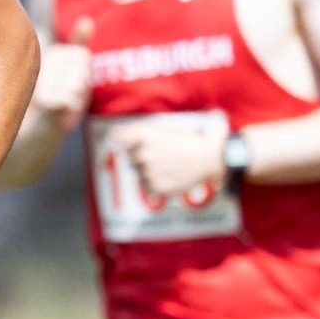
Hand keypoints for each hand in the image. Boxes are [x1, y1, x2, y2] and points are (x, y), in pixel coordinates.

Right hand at [32, 17, 94, 128]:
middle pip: (83, 72)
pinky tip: (58, 110)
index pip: (84, 57)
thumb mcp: (70, 67)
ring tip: (61, 102)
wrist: (38, 126)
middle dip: (80, 87)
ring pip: (79, 87)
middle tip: (65, 94)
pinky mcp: (42, 99)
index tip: (68, 81)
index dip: (83, 73)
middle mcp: (43, 62)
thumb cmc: (57, 94)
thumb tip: (87, 20)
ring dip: (76, 99)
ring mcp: (41, 80)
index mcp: (51, 51)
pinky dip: (69, 109)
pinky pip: (72, 101)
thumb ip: (78, 43)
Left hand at [111, 119, 228, 198]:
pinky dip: (156, 185)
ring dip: (149, 172)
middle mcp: (143, 154)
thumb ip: (134, 131)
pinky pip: (148, 188)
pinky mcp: (156, 188)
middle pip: (130, 160)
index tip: (146, 144)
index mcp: (143, 137)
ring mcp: (149, 172)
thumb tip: (112, 134)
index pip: (121, 141)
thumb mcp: (160, 130)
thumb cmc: (183, 142)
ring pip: (139, 175)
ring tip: (168, 167)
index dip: (132, 143)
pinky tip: (169, 177)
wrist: (207, 158)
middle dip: (142, 158)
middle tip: (163, 156)